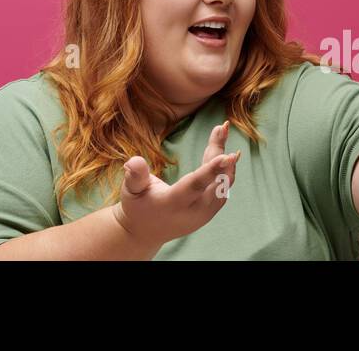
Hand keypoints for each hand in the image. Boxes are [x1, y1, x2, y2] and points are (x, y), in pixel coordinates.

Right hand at [111, 120, 240, 249]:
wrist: (146, 232)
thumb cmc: (137, 206)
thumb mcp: (130, 191)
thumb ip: (135, 176)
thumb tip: (135, 160)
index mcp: (173, 204)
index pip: (195, 185)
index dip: (212, 170)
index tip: (227, 155)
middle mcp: (194, 211)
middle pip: (215, 181)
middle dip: (222, 156)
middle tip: (224, 127)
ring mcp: (205, 212)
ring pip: (224, 182)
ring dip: (225, 157)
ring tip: (223, 129)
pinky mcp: (211, 210)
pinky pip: (224, 185)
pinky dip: (226, 166)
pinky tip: (225, 146)